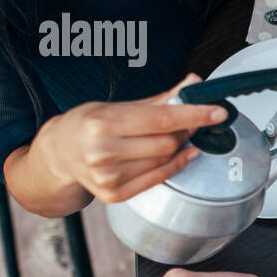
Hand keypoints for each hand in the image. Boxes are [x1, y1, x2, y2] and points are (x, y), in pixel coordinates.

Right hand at [38, 74, 225, 203]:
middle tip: (190, 122)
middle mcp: (102, 152)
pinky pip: (159, 178)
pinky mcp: (114, 194)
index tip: (217, 112)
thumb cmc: (89, 124)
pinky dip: (175, 165)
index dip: (194, 115)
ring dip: (180, 147)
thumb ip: (160, 98)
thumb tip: (194, 83)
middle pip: (167, 143)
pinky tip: (180, 154)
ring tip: (175, 136)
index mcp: (102, 123)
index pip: (161, 119)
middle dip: (186, 130)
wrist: (58, 154)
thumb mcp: (117, 105)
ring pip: (165, 160)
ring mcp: (107, 177)